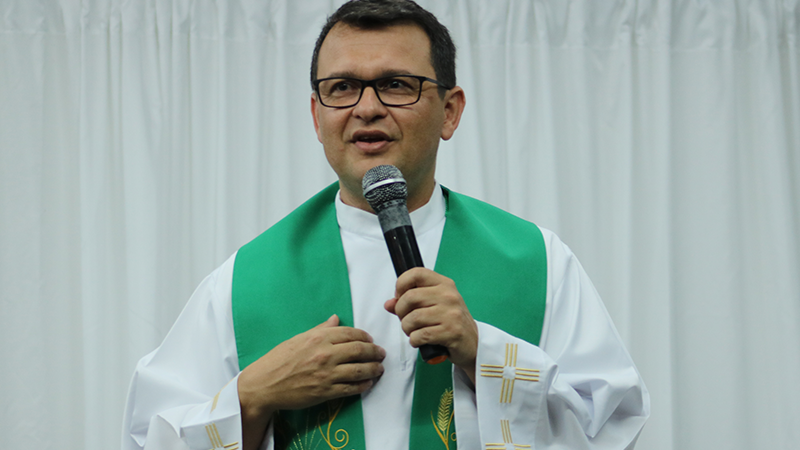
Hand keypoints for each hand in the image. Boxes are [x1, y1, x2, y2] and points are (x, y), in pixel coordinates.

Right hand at [238, 315, 384, 449]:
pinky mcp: (326, 392)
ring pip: (360, 370)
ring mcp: (327, 374)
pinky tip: (368, 383)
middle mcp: (325, 354)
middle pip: (359, 350)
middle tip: (381, 353)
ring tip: (379, 368)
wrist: (264, 385)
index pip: (350, 333)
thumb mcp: (298, 339)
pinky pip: (351, 388)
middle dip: (375, 352)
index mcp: (318, 338)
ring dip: (374, 369)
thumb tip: (336, 319)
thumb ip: (320, 329)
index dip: (364, 336)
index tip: (370, 340)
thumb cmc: (278, 360)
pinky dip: (363, 385)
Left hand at [384, 268, 477, 381]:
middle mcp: (448, 296)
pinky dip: (415, 340)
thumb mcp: (433, 306)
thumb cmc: (450, 322)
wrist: (473, 343)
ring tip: (414, 332)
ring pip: (413, 318)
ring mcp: (451, 314)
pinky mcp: (451, 332)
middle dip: (401, 312)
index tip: (399, 297)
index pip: (416, 273)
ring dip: (407, 329)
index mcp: (444, 284)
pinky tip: (421, 340)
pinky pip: (420, 335)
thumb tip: (389, 304)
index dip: (401, 284)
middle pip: (410, 298)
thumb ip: (410, 303)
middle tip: (406, 320)